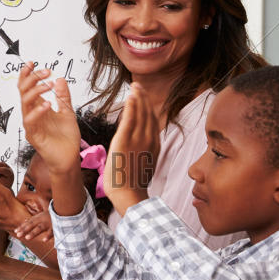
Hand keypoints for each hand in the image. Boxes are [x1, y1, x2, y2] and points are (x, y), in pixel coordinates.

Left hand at [10, 205, 52, 249]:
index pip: (28, 223)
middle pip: (31, 225)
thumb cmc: (50, 214)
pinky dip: (48, 236)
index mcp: (37, 218)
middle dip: (25, 230)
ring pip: (39, 228)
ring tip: (27, 238)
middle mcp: (41, 220)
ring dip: (33, 233)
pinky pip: (51, 232)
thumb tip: (24, 220)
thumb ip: (32, 219)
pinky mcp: (55, 227)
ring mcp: (48, 224)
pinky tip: (44, 240)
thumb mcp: (41, 215)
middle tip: (18, 235)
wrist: (62, 209)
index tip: (15, 232)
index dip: (21, 227)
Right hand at [16, 62, 81, 169]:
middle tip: (45, 70)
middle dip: (32, 79)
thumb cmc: (66, 138)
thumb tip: (60, 79)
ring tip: (48, 84)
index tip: (32, 63)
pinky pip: (31, 121)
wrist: (69, 158)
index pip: (28, 88)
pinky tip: (48, 104)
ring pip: (25, 104)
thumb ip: (63, 97)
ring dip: (36, 91)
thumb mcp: (68, 112)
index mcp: (38, 107)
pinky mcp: (34, 136)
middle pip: (24, 92)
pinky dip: (38, 111)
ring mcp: (31, 125)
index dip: (27, 75)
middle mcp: (32, 114)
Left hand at [105, 89, 160, 215]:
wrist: (128, 194)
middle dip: (143, 98)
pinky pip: (129, 121)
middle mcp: (148, 140)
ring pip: (140, 114)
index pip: (152, 121)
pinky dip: (131, 107)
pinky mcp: (124, 142)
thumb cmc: (133, 183)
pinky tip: (130, 97)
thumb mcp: (144, 164)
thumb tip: (143, 147)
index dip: (148, 107)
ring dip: (138, 98)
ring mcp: (137, 141)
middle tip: (138, 85)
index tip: (143, 96)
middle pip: (148, 114)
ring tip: (135, 86)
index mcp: (153, 146)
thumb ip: (144, 152)